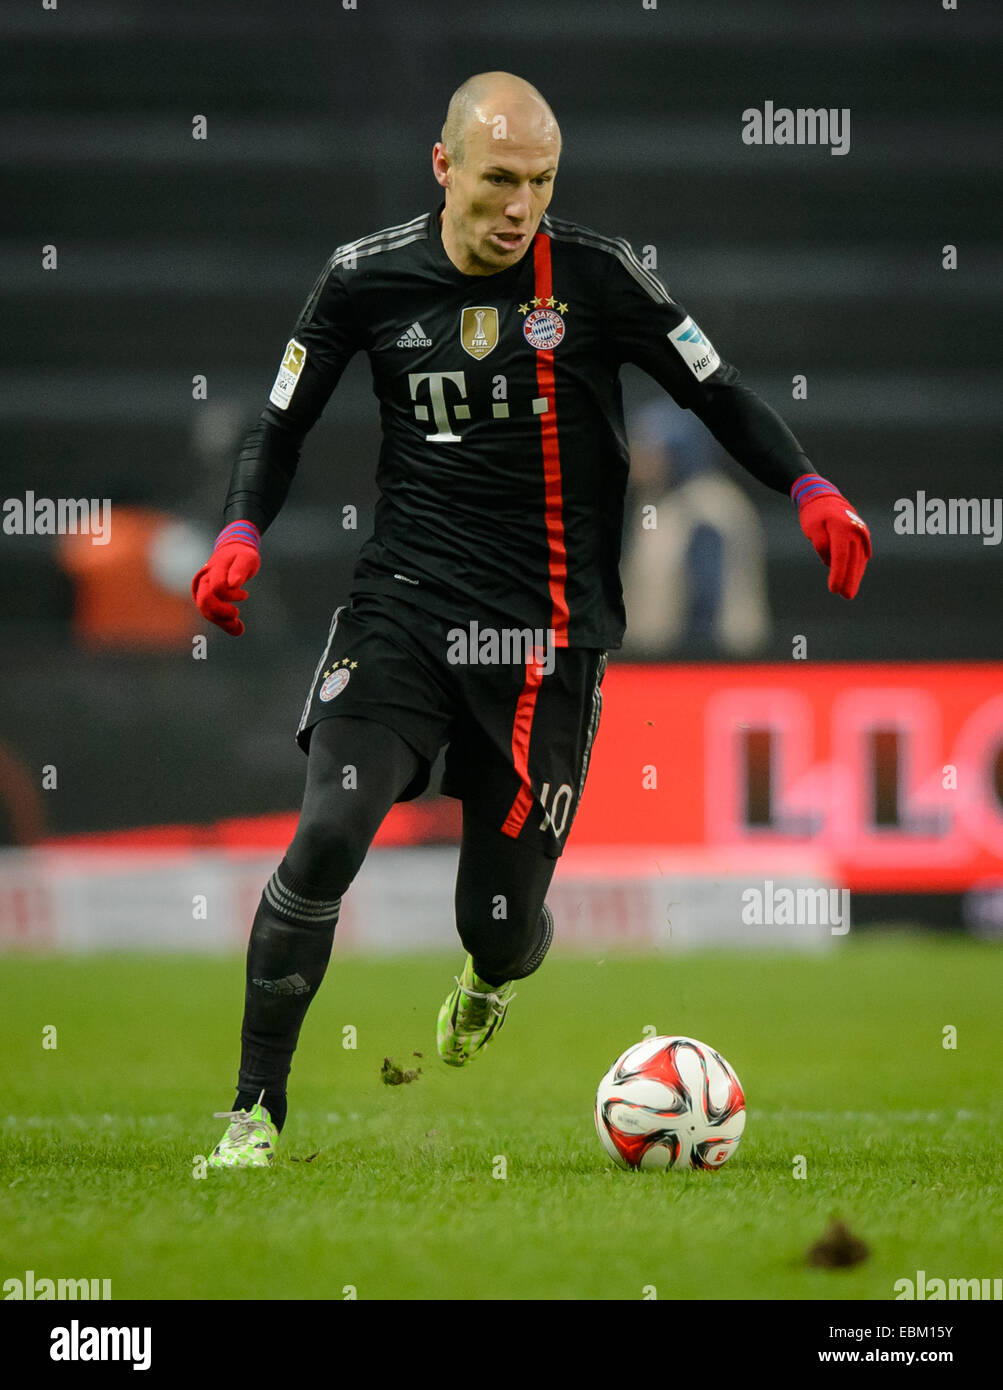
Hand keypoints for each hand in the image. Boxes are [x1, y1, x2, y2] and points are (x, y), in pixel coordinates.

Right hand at [192, 522, 260, 635]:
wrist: (232, 550)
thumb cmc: (242, 555)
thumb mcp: (247, 558)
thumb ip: (240, 569)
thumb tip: (234, 583)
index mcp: (215, 568)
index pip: (217, 587)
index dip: (231, 594)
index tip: (245, 594)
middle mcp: (205, 578)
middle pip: (205, 600)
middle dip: (221, 612)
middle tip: (237, 615)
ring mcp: (203, 587)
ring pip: (204, 608)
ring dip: (221, 621)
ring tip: (238, 628)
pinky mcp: (205, 595)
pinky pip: (208, 611)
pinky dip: (220, 621)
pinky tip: (235, 627)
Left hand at [793, 475, 870, 599]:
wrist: (825, 498)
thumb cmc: (815, 514)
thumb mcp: (812, 528)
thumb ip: (821, 544)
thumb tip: (830, 562)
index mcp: (842, 528)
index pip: (840, 557)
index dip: (838, 574)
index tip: (834, 589)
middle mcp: (855, 531)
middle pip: (853, 560)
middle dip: (850, 580)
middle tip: (846, 596)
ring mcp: (861, 533)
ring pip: (859, 559)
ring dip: (855, 576)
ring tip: (849, 592)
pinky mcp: (863, 536)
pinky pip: (861, 554)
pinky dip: (858, 567)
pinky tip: (855, 579)